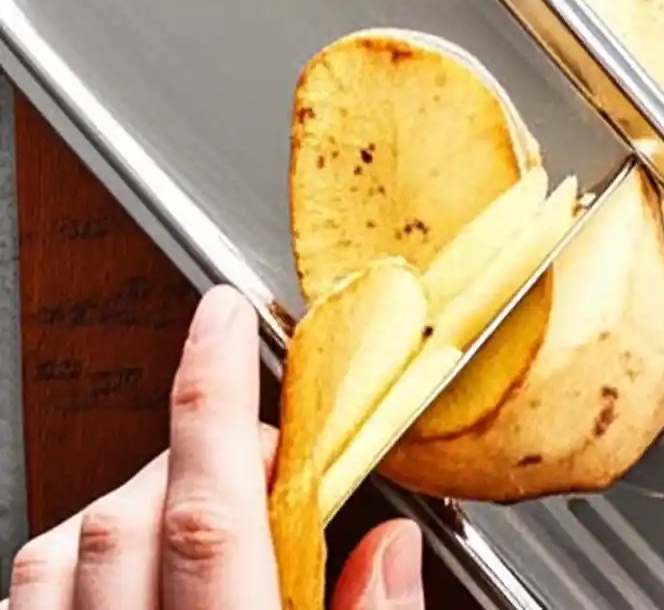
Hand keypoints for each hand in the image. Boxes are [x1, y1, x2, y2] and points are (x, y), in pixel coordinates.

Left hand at [3, 286, 425, 608]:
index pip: (213, 506)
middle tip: (260, 467)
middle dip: (193, 459)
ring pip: (58, 552)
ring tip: (189, 521)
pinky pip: (23, 604)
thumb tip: (392, 547)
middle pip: (132, 515)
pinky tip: (116, 582)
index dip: (215, 396)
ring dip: (125, 511)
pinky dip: (70, 569)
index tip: (222, 317)